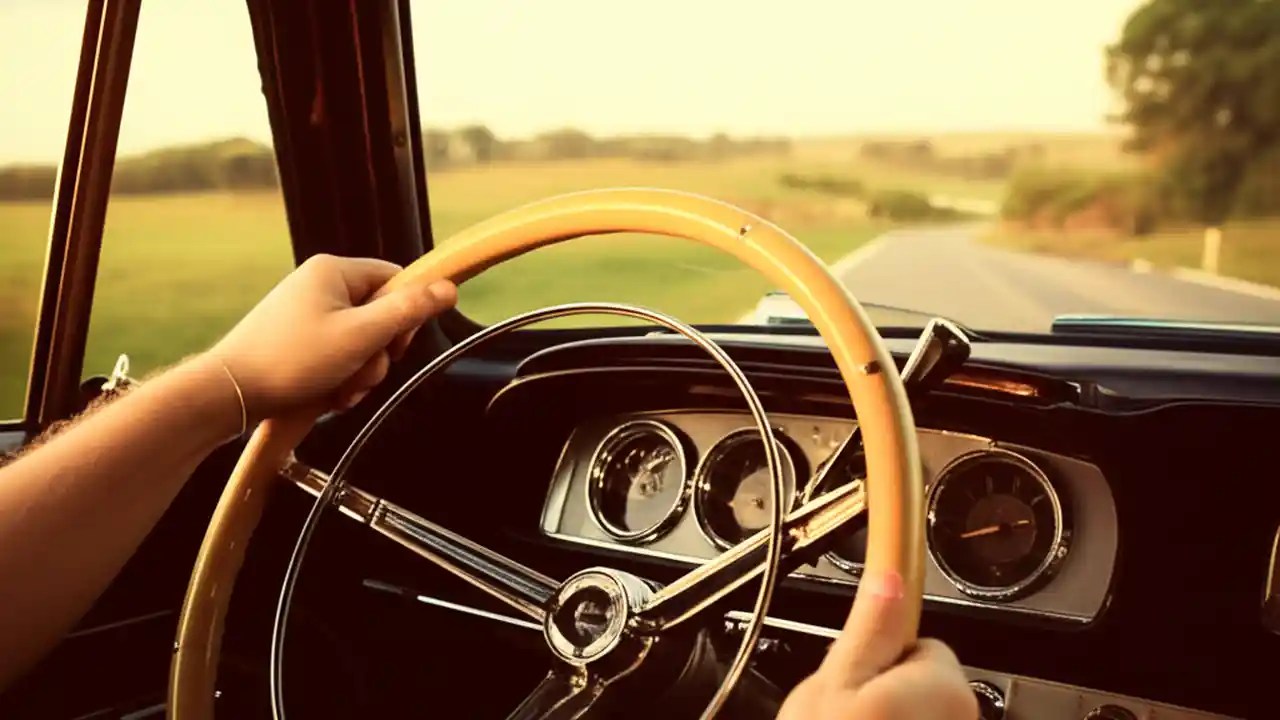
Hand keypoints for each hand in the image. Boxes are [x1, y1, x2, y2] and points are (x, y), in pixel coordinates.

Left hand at [208, 254, 456, 419]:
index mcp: (334, 272)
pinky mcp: (297, 341)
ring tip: (339, 389)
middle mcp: (319, 286)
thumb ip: (406, 311)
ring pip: (360, 342)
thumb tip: (447, 288)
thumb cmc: (291, 360)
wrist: (229, 393)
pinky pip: (337, 355)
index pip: (395, 279)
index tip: (396, 345)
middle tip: (361, 373)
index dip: (406, 314)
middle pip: (380, 315)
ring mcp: (306, 314)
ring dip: (359, 371)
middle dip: (378, 354)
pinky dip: (339, 378)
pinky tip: (327, 394)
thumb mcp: (360, 336)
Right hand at [778, 572, 976, 719]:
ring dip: (885, 715)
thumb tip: (890, 578)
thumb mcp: (832, 689)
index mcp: (946, 689)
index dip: (880, 655)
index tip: (857, 673)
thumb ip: (867, 632)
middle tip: (842, 710)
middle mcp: (965, 716)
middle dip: (882, 690)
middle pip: (919, 680)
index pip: (922, 643)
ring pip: (913, 711)